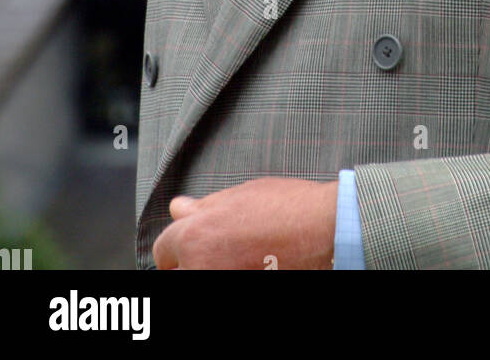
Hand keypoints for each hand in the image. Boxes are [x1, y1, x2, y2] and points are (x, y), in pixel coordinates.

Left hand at [152, 176, 338, 269]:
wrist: (326, 231)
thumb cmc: (287, 208)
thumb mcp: (240, 196)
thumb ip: (203, 207)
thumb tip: (177, 209)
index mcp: (195, 237)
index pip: (163, 251)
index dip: (179, 244)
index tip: (192, 244)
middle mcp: (201, 267)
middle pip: (178, 272)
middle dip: (191, 262)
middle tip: (222, 251)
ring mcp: (220, 283)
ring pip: (199, 278)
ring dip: (212, 270)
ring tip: (241, 258)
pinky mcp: (239, 293)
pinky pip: (223, 284)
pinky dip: (231, 274)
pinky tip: (251, 265)